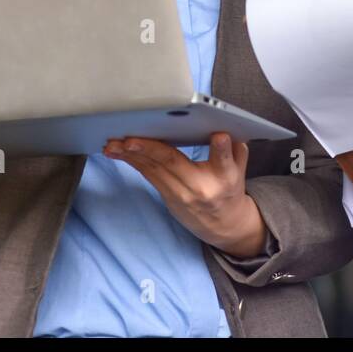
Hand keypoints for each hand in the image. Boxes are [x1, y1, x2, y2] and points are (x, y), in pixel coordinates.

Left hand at [102, 132, 267, 257]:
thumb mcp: (240, 169)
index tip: (220, 135)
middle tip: (129, 139)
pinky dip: (132, 161)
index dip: (222, 148)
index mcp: (226, 177)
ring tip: (113, 144)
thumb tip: (224, 126)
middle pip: (174, 163)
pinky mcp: (167, 197)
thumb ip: (235, 149)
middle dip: (149, 149)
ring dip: (130, 155)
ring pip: (153, 169)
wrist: (223, 225)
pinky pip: (148, 175)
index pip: (224, 161)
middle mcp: (200, 186)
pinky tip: (118, 151)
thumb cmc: (230, 189)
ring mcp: (180, 194)